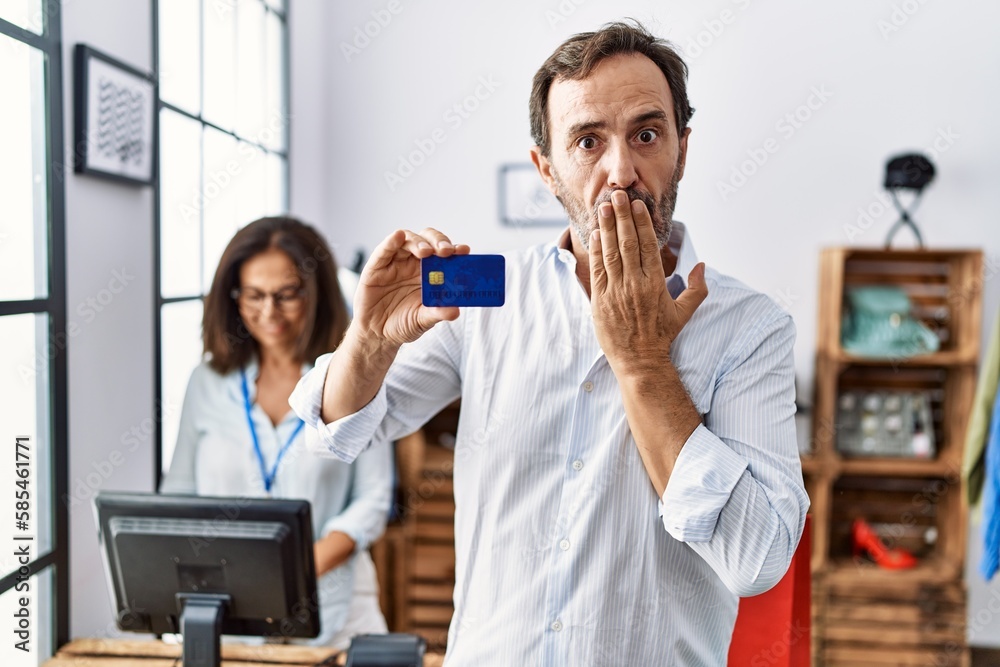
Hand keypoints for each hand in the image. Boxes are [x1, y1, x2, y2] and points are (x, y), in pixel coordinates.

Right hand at [353, 228, 470, 348]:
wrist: (377, 335)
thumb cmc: (402, 323)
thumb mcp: (422, 320)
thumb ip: (437, 313)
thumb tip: (454, 311)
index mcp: (430, 273)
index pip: (444, 255)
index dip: (455, 250)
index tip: (464, 251)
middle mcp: (414, 263)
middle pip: (428, 241)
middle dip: (439, 242)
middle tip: (446, 251)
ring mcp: (396, 262)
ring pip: (408, 240)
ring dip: (419, 242)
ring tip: (426, 251)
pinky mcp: (377, 266)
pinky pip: (384, 250)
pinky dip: (391, 241)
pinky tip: (398, 237)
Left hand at [589, 191, 707, 376]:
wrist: (639, 361)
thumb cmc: (662, 336)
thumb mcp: (684, 312)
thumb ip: (697, 288)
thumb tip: (702, 265)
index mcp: (655, 283)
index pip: (647, 245)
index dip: (640, 222)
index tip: (636, 205)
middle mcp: (635, 284)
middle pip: (627, 242)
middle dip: (622, 216)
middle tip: (617, 195)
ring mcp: (616, 291)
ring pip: (610, 252)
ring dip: (606, 227)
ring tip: (604, 207)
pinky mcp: (600, 300)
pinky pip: (597, 269)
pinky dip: (596, 250)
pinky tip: (595, 233)